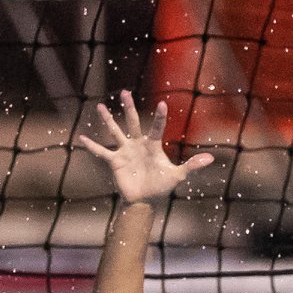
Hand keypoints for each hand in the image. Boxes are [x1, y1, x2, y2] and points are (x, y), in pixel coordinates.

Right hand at [76, 90, 213, 205]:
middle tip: (126, 92)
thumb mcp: (178, 175)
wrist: (145, 200)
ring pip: (115, 132)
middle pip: (133, 122)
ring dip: (107, 120)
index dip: (159, 117)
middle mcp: (137, 145)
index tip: (163, 104)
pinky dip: (92, 146)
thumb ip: (192, 166)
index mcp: (152, 146)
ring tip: (101, 106)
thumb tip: (211, 159)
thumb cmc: (161, 186)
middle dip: (129, 108)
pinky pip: (101, 152)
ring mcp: (125, 151)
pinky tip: (81, 138)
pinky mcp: (115, 161)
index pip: (156, 127)